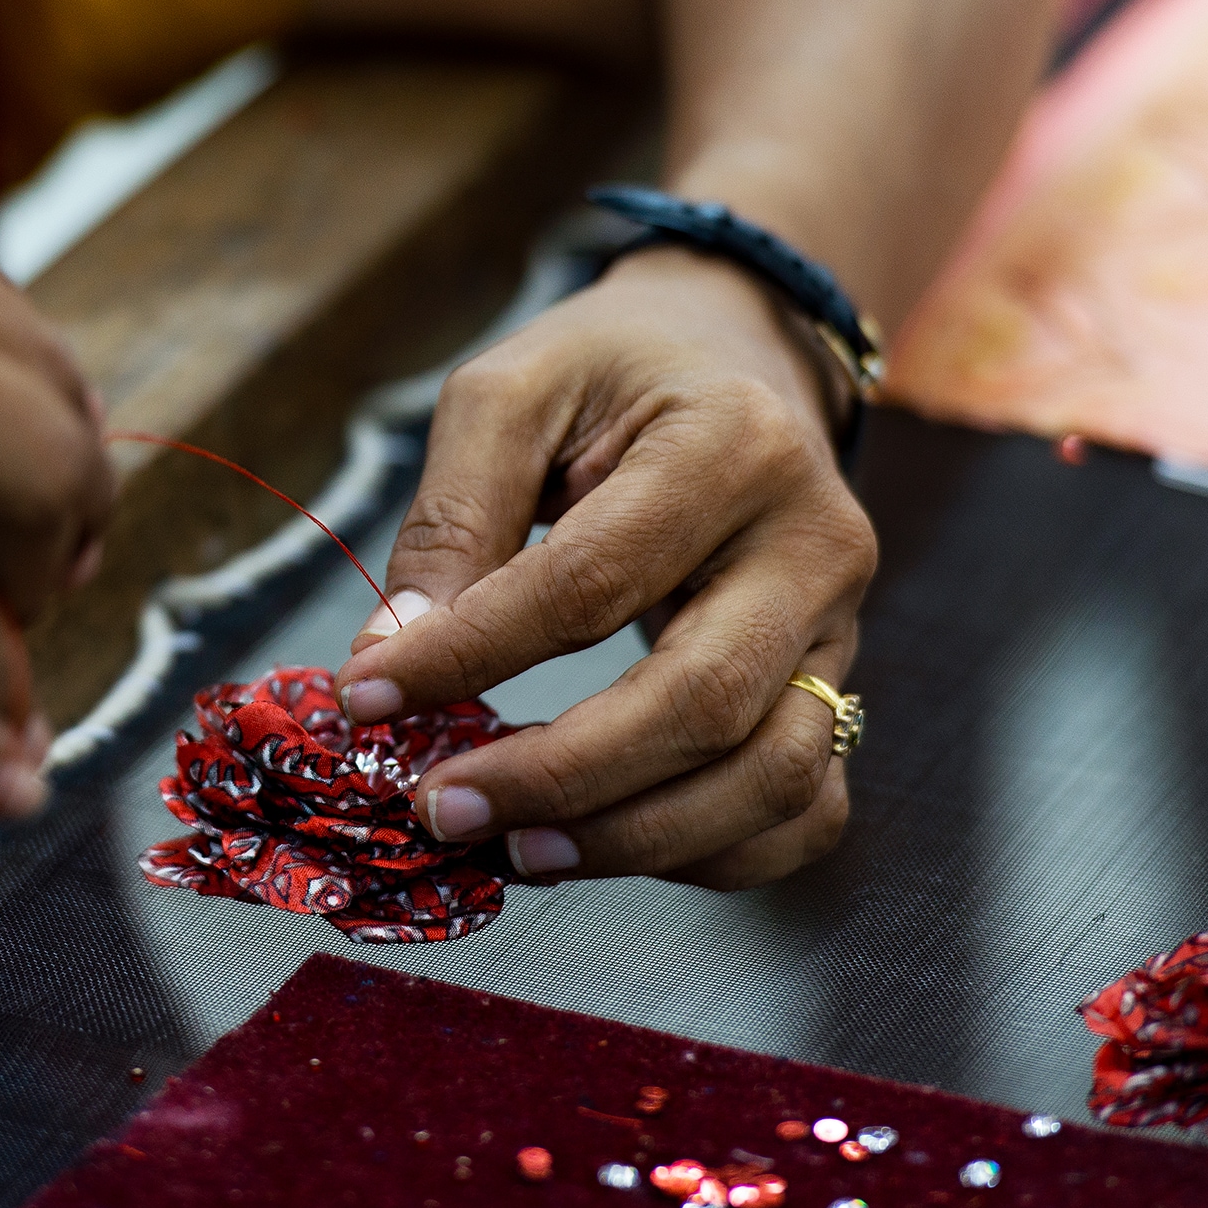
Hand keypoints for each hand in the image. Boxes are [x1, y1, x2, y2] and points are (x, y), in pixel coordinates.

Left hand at [331, 246, 875, 886]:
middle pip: (701, 704)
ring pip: (771, 779)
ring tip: (512, 849)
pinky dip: (709, 856)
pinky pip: (805, 809)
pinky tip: (600, 846)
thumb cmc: (614, 370)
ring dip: (633, 840)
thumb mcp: (513, 391)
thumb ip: (452, 516)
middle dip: (558, 779)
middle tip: (439, 808)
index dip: (473, 655)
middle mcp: (814, 544)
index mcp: (733, 445)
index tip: (366, 698)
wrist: (738, 351)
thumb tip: (389, 657)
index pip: (594, 583)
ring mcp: (841, 628)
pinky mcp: (836, 687)